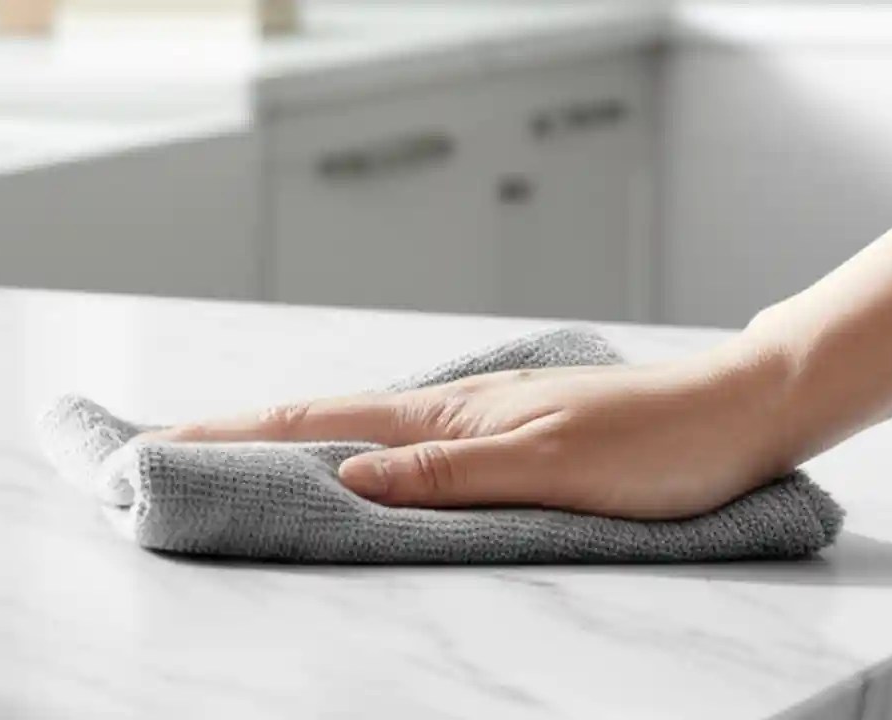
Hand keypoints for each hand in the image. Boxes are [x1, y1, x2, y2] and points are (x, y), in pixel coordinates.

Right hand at [144, 343, 792, 519]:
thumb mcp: (547, 464)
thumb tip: (346, 476)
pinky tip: (334, 468)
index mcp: (444, 416)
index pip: (314, 425)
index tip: (159, 439)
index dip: (231, 434)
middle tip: (160, 447)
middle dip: (231, 436)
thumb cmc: (651, 443)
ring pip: (350, 438)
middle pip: (316, 426)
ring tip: (221, 459)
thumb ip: (445, 472)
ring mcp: (466, 424)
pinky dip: (341, 459)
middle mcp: (444, 415)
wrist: (732, 412)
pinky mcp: (492, 441)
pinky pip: (395, 453)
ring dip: (279, 449)